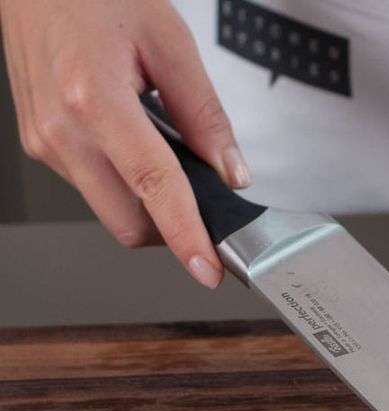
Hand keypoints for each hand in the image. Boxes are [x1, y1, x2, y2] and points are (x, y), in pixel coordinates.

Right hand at [0, 0, 248, 287]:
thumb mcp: (170, 42)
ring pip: (110, 210)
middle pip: (128, 223)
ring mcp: (43, 141)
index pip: (154, 187)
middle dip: (171, 227)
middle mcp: (61, 129)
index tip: (209, 270)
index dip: (186, 237)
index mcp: (95, 100)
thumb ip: (206, 115)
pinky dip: (123, 181)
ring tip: (160, 148)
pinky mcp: (38, 144)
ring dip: (147, 202)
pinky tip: (131, 141)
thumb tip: (232, 174)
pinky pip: (92, 186)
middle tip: (203, 203)